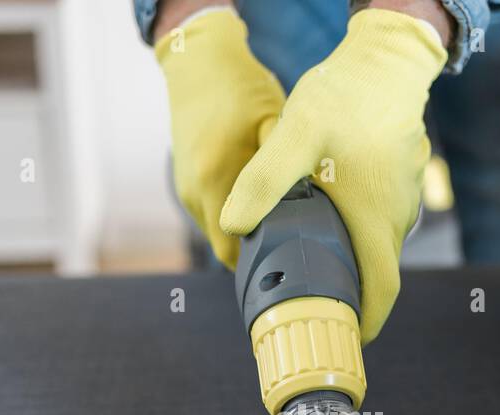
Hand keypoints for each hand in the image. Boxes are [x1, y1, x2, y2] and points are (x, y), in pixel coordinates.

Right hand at [154, 6, 284, 268]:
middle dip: (257, 253)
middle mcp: (194, 192)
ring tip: (279, 225)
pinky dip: (236, 216)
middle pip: (227, 249)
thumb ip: (286, 171)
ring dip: (246, 234)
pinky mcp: (186, 183)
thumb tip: (313, 214)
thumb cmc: (242, 91)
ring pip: (220, 233)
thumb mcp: (273, 126)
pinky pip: (213, 215)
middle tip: (292, 249)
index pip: (233, 254)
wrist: (199, 64)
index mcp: (215, 180)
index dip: (261, 264)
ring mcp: (185, 190)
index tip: (291, 264)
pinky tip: (260, 203)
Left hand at [219, 9, 447, 343]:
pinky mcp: (400, 179)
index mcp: (377, 220)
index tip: (350, 340)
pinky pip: (380, 219)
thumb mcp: (296, 137)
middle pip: (377, 272)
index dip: (367, 322)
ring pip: (377, 244)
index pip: (382, 292)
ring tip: (313, 266)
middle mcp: (398, 216)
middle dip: (350, 294)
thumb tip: (232, 225)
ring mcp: (403, 197)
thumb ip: (264, 182)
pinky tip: (328, 219)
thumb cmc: (347, 97)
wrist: (388, 57)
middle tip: (314, 306)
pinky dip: (357, 231)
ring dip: (351, 260)